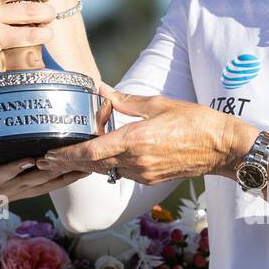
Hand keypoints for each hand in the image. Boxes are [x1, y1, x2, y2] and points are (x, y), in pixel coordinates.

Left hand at [0, 143, 84, 209]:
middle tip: (67, 162)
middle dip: (47, 175)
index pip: (39, 187)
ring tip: (32, 159)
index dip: (62, 179)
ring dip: (14, 172)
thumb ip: (13, 154)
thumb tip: (40, 135)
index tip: (84, 168)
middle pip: (24, 188)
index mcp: (3, 193)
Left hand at [35, 83, 240, 183]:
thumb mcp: (158, 104)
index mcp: (135, 140)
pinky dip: (106, 166)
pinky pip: (121, 173)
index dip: (67, 155)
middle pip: (93, 165)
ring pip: (105, 170)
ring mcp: (144, 173)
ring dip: (86, 164)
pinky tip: (99, 158)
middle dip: (68, 163)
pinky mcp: (151, 178)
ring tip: (66, 158)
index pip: (91, 152)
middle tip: (46, 159)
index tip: (48, 155)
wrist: (222, 147)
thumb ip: (125, 100)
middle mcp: (136, 161)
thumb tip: (101, 90)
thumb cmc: (195, 121)